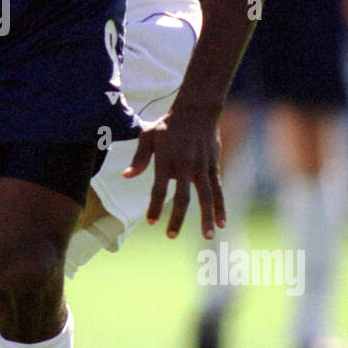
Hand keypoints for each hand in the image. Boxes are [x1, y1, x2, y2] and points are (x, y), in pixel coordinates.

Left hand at [123, 106, 224, 238]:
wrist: (197, 110)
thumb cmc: (168, 125)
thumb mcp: (148, 135)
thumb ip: (139, 157)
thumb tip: (126, 175)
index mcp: (166, 158)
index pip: (159, 187)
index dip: (155, 205)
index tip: (151, 222)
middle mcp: (185, 164)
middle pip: (183, 196)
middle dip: (177, 218)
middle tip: (171, 236)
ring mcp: (202, 166)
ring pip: (206, 196)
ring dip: (206, 217)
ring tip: (206, 237)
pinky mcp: (213, 166)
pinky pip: (218, 190)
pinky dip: (220, 207)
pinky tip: (221, 223)